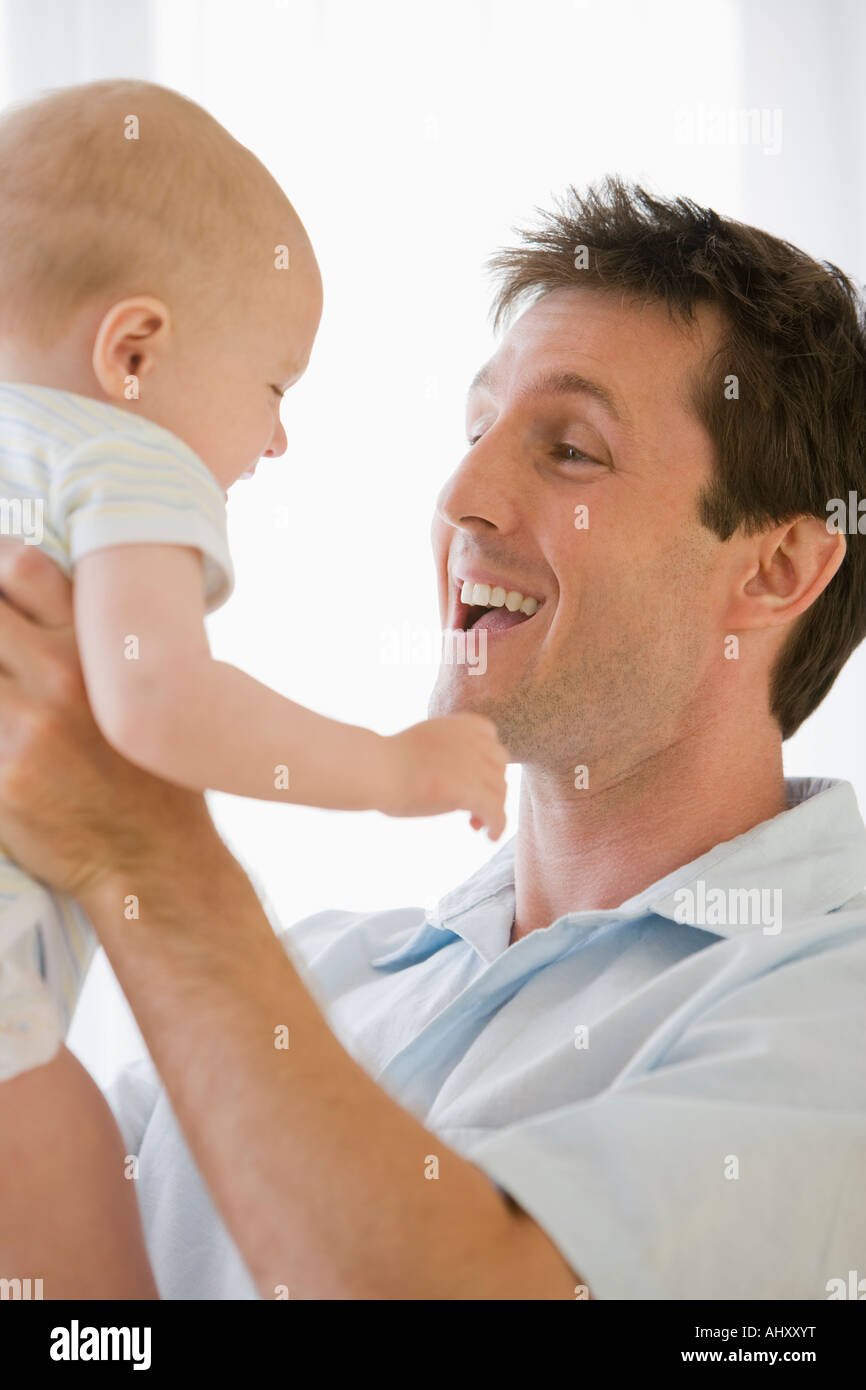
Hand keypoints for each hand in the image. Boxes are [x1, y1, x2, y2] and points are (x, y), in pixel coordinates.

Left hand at [0, 540, 215, 900]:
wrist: (154, 858)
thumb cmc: (149, 775)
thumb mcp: (138, 694)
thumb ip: (91, 649)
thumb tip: (34, 614)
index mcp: (97, 649)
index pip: (23, 567)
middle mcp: (61, 676)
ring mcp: (26, 725)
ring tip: (5, 702)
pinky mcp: (2, 774)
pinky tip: (3, 742)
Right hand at [378, 713, 508, 839]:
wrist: (375, 769)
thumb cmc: (388, 762)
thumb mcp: (425, 743)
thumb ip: (446, 750)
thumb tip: (457, 776)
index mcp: (459, 725)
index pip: (490, 737)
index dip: (487, 759)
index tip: (474, 777)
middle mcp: (472, 742)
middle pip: (499, 766)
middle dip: (490, 785)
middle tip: (473, 804)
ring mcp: (474, 766)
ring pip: (500, 791)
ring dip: (493, 808)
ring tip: (475, 824)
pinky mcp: (471, 792)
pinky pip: (497, 812)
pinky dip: (498, 826)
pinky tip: (489, 837)